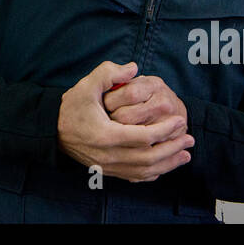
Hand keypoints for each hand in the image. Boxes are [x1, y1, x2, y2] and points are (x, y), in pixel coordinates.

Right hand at [57, 61, 193, 182]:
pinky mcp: (109, 171)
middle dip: (173, 147)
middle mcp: (109, 155)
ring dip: (169, 163)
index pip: (143, 137)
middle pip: (149, 157)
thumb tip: (133, 68)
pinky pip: (136, 177)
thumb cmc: (72, 107)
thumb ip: (109, 73)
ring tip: (186, 153)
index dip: (164, 130)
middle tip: (190, 137)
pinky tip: (166, 165)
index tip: (180, 120)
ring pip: (145, 170)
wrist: (53, 130)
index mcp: (106, 135)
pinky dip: (154, 173)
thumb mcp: (87, 85)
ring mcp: (109, 166)